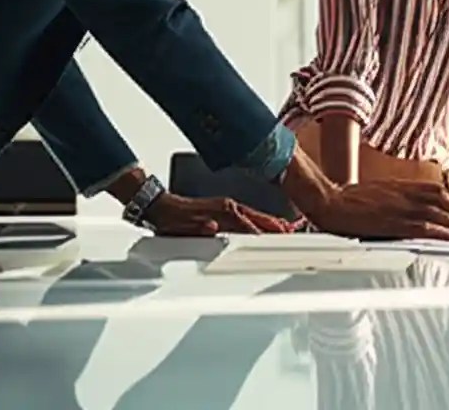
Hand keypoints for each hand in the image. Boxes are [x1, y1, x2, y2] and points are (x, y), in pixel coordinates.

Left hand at [146, 193, 293, 235]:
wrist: (158, 207)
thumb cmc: (170, 218)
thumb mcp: (185, 227)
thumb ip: (201, 229)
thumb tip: (214, 229)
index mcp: (222, 211)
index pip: (249, 225)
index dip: (264, 234)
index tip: (279, 240)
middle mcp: (227, 208)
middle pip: (257, 219)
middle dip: (275, 226)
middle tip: (290, 234)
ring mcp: (225, 208)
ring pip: (253, 217)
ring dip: (269, 224)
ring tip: (283, 230)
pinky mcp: (222, 210)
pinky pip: (246, 217)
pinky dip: (258, 222)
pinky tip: (261, 227)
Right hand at [297, 180, 448, 240]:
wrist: (331, 202)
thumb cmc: (351, 199)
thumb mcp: (380, 192)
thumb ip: (398, 197)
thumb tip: (410, 207)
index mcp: (403, 186)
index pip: (437, 191)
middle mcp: (406, 194)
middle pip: (443, 201)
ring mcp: (401, 208)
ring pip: (438, 214)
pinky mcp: (394, 222)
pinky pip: (424, 227)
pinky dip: (442, 232)